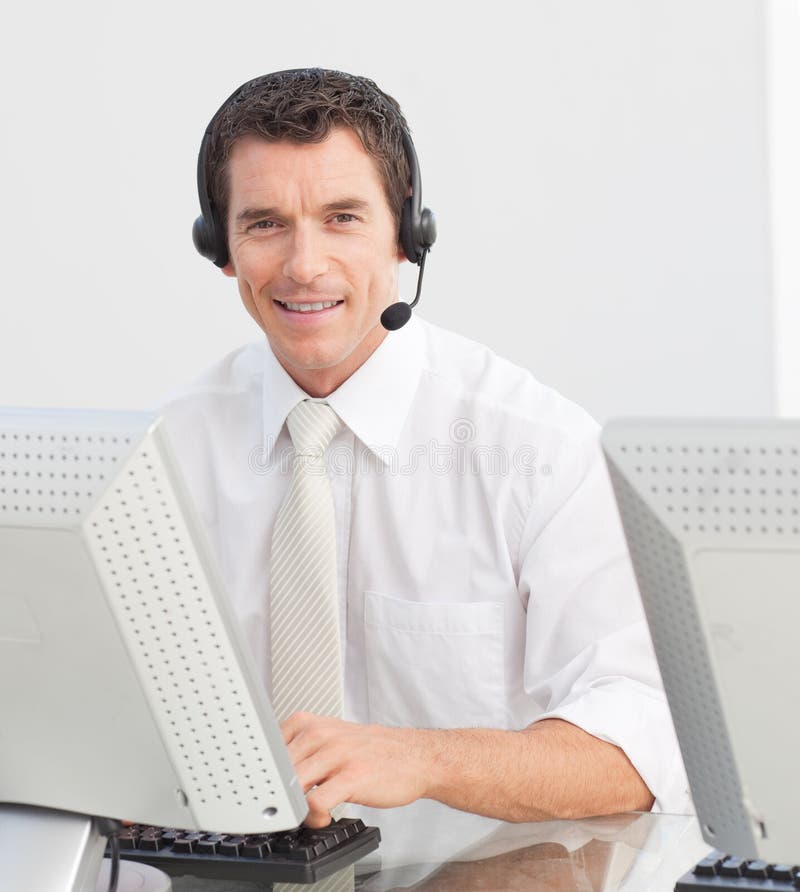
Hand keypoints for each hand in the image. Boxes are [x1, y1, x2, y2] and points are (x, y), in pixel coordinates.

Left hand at [281, 712, 433, 826]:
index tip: (267, 788)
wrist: (415, 756)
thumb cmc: (374, 751)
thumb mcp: (334, 737)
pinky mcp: (353, 776)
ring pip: (293, 783)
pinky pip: (315, 802)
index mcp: (313, 724)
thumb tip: (273, 773)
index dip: (264, 771)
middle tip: (287, 807)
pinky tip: (324, 818)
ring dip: (294, 807)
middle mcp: (323, 734)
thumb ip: (304, 749)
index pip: (269, 745)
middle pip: (278, 767)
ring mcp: (338, 754)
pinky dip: (314, 817)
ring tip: (308, 814)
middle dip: (278, 793)